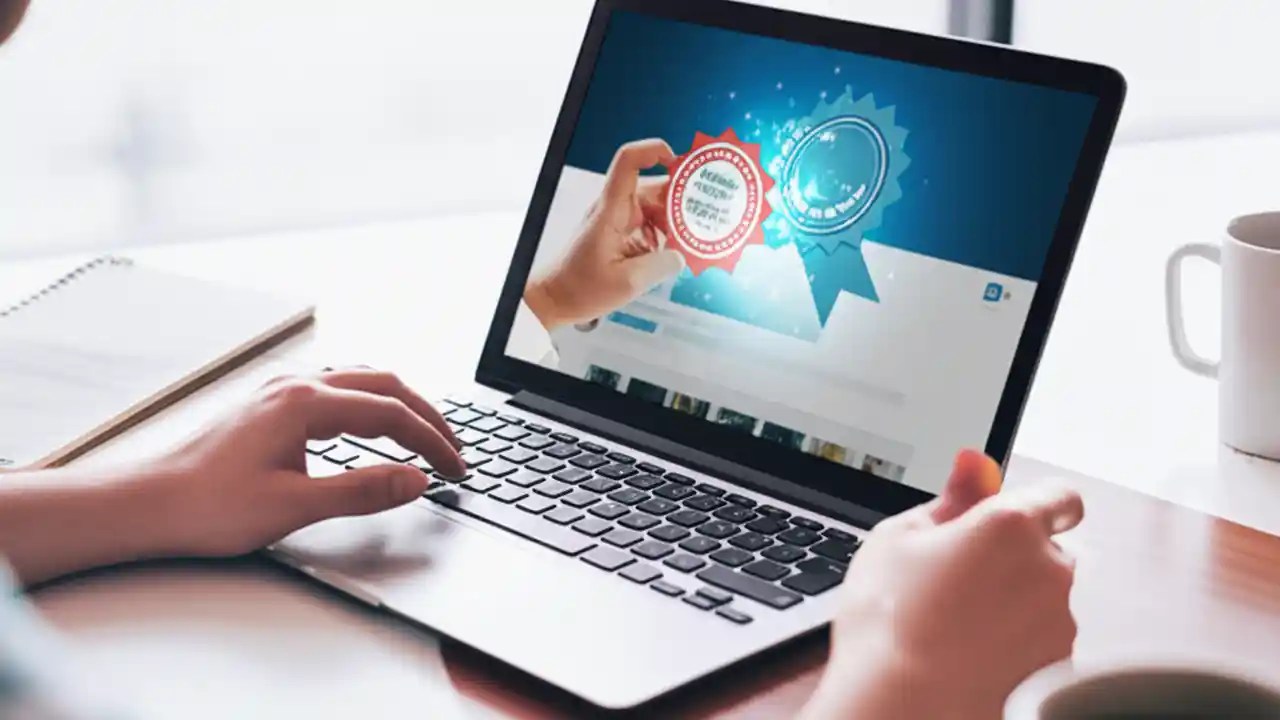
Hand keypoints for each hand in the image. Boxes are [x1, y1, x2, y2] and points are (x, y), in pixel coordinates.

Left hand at [142, 369, 464, 557]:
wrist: (144, 503)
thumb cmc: (207, 505)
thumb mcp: (294, 506)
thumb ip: (362, 490)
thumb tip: (416, 479)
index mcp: (305, 403)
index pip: (392, 413)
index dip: (433, 441)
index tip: (457, 468)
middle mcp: (296, 386)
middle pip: (384, 384)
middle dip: (427, 415)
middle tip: (454, 449)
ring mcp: (281, 391)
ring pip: (361, 380)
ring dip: (400, 404)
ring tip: (424, 434)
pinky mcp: (270, 404)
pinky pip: (337, 388)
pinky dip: (371, 403)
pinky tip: (371, 424)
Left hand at [524, 138, 685, 329]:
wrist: (554, 299)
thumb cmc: (579, 288)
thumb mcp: (627, 283)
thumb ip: (661, 266)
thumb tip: (681, 256)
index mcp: (611, 210)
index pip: (629, 162)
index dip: (653, 151)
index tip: (680, 162)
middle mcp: (614, 209)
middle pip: (654, 188)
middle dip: (681, 201)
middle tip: (704, 217)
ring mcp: (617, 220)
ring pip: (655, 208)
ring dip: (674, 222)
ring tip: (690, 241)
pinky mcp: (620, 233)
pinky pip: (649, 224)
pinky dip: (663, 235)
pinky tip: (673, 253)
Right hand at [802, 450, 1082, 719]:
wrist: (900, 705)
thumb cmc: (889, 622)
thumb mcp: (900, 537)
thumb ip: (951, 496)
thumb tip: (975, 462)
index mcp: (1011, 524)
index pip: (1059, 495)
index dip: (1031, 504)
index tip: (1001, 520)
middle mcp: (1049, 569)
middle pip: (1047, 549)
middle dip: (1012, 558)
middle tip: (954, 577)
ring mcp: (1058, 622)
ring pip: (1044, 597)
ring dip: (1014, 601)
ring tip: (954, 622)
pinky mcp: (1057, 667)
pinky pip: (1041, 640)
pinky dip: (1016, 642)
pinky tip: (968, 652)